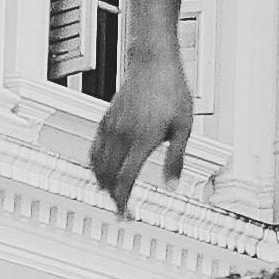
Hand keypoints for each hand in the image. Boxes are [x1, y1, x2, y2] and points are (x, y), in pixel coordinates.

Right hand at [89, 54, 196, 217]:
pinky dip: (94, 164)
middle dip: (113, 197)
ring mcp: (111, 126)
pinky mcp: (106, 118)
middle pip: (108, 176)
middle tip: (122, 210)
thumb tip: (173, 186)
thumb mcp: (184, 127)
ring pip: (96, 164)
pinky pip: (93, 147)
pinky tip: (101, 169)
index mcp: (142, 140)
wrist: (154, 62)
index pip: (125, 180)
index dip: (123, 202)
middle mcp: (122, 135)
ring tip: (111, 194)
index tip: (126, 216)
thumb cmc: (172, 90)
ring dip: (102, 182)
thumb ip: (176, 160)